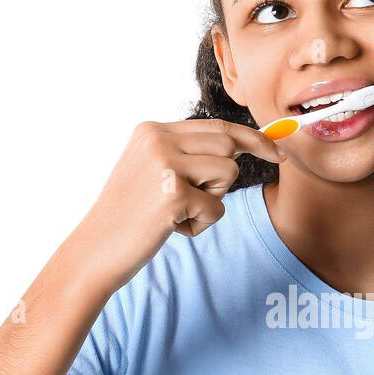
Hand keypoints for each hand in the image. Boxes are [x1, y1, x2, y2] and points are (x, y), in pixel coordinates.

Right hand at [81, 117, 282, 290]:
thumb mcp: (151, 171)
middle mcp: (158, 139)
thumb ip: (185, 154)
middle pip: (228, 145)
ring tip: (176, 213)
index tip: (278, 151)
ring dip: (210, 201)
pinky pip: (216, 209)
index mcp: (152, 130)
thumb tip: (237, 147)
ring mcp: (165, 164)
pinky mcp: (173, 194)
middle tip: (196, 200)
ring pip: (227, 174)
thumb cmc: (129, 216)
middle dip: (224, 178)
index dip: (253, 139)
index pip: (217, 125)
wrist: (95, 249)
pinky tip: (170, 229)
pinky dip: (199, 225)